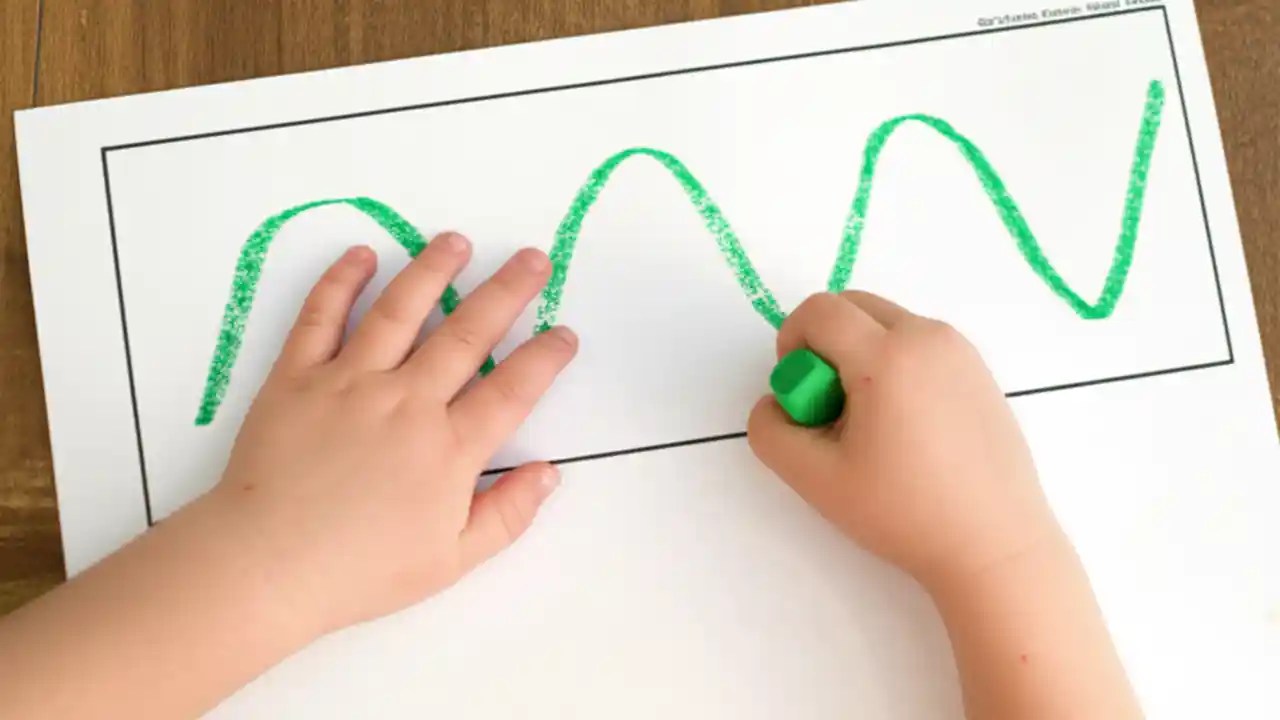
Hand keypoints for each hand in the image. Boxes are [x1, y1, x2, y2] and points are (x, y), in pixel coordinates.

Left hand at [205, 235, 576, 635]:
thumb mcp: (450, 561)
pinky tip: (362, 255)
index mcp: (449, 449)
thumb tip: (549, 472)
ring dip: (432, 270)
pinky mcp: (297, 376)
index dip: (545, 358)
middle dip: (506, 291)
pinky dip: (342, 281)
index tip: (564, 332)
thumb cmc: (361, 570)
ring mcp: (350, 382)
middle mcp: (407, 402)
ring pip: (400, 310)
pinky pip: (322, 316)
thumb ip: (507, 515)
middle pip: (467, 334)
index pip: (512, 390)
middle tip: (531, 258)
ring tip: (455, 241)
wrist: (265, 566)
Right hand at [748, 291, 1060, 588]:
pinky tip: (909, 431)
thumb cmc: (905, 513)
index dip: (791, 342)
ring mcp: (961, 351)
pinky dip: (897, 368)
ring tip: (872, 426)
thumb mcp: (816, 480)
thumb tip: (776, 401)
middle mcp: (929, 337)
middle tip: (830, 408)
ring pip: (887, 325)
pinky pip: (919, 346)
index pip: (820, 311)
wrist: (996, 546)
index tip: (800, 393)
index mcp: (888, 355)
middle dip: (825, 344)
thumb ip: (771, 431)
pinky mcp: (980, 372)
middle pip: (853, 305)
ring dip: (861, 356)